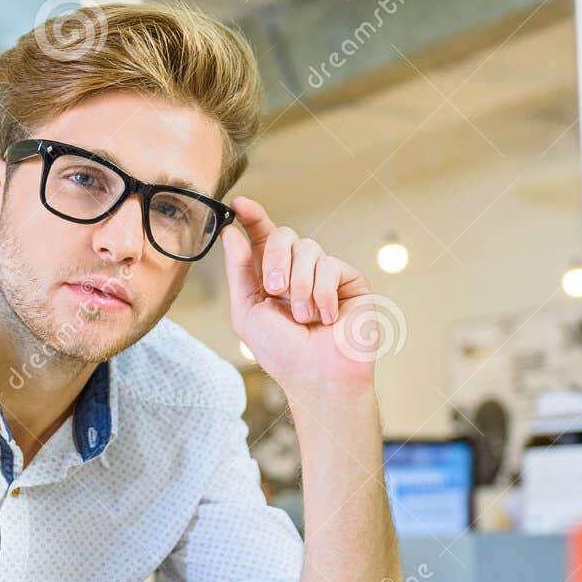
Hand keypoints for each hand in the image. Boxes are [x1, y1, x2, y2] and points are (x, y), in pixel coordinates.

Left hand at [220, 197, 387, 397]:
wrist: (319, 376)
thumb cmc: (282, 352)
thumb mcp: (247, 311)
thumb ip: (239, 271)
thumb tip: (231, 231)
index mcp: (272, 276)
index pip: (263, 237)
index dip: (252, 217)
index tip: (239, 204)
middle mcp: (298, 271)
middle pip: (285, 235)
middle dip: (277, 258)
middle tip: (276, 289)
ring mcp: (325, 274)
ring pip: (309, 249)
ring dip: (301, 286)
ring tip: (304, 317)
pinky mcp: (350, 281)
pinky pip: (332, 266)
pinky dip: (324, 295)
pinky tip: (327, 318)